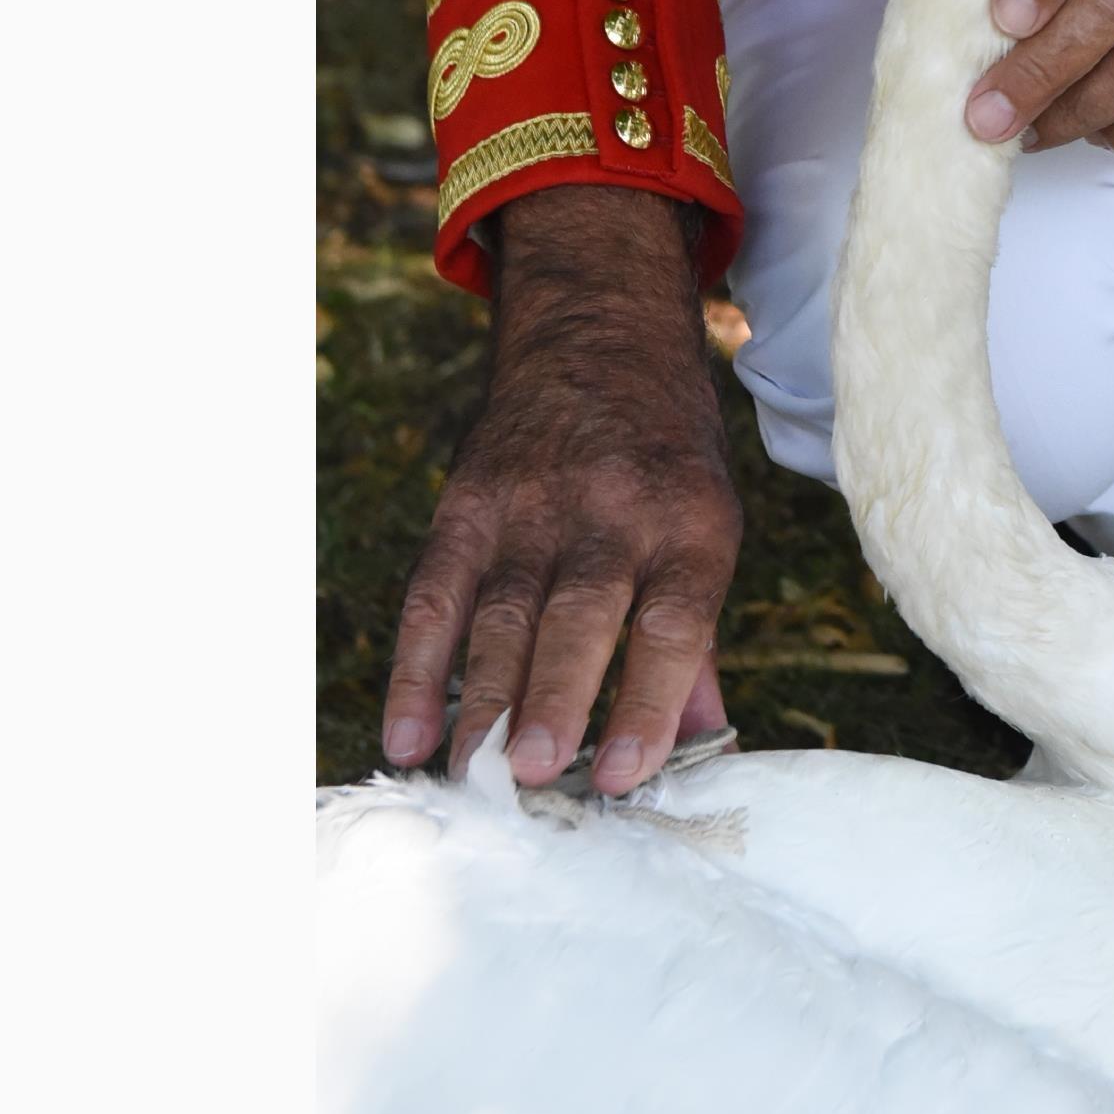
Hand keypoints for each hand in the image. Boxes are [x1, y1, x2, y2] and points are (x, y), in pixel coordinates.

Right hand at [381, 185, 740, 793]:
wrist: (602, 338)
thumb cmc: (667, 462)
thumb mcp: (707, 525)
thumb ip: (696, 640)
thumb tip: (698, 747)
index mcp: (692, 524)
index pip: (674, 622)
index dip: (649, 700)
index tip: (623, 775)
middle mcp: (616, 511)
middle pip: (580, 614)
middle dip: (552, 696)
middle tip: (528, 773)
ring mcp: (535, 502)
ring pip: (502, 610)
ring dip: (482, 697)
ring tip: (470, 775)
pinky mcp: (470, 500)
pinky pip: (436, 591)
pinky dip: (417, 665)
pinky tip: (407, 731)